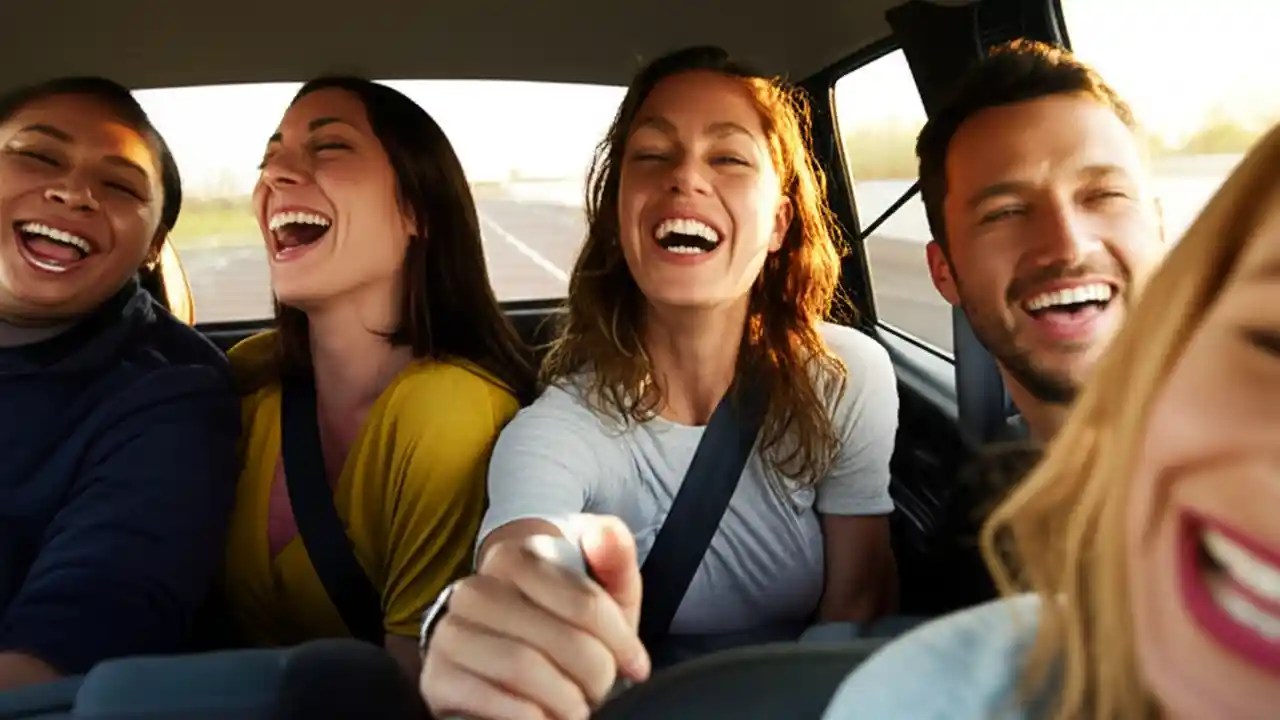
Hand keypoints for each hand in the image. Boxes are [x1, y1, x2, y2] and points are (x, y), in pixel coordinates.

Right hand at [420, 515, 650, 719]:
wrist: (510, 642)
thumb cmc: (565, 614)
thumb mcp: (601, 584)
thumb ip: (614, 554)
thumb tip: (605, 535)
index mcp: (515, 556)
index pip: (585, 604)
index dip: (620, 641)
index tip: (636, 664)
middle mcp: (475, 590)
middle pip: (560, 641)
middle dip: (596, 674)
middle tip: (602, 689)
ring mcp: (450, 633)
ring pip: (524, 668)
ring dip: (565, 700)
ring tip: (576, 706)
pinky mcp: (436, 677)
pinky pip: (492, 702)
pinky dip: (530, 717)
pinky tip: (544, 716)